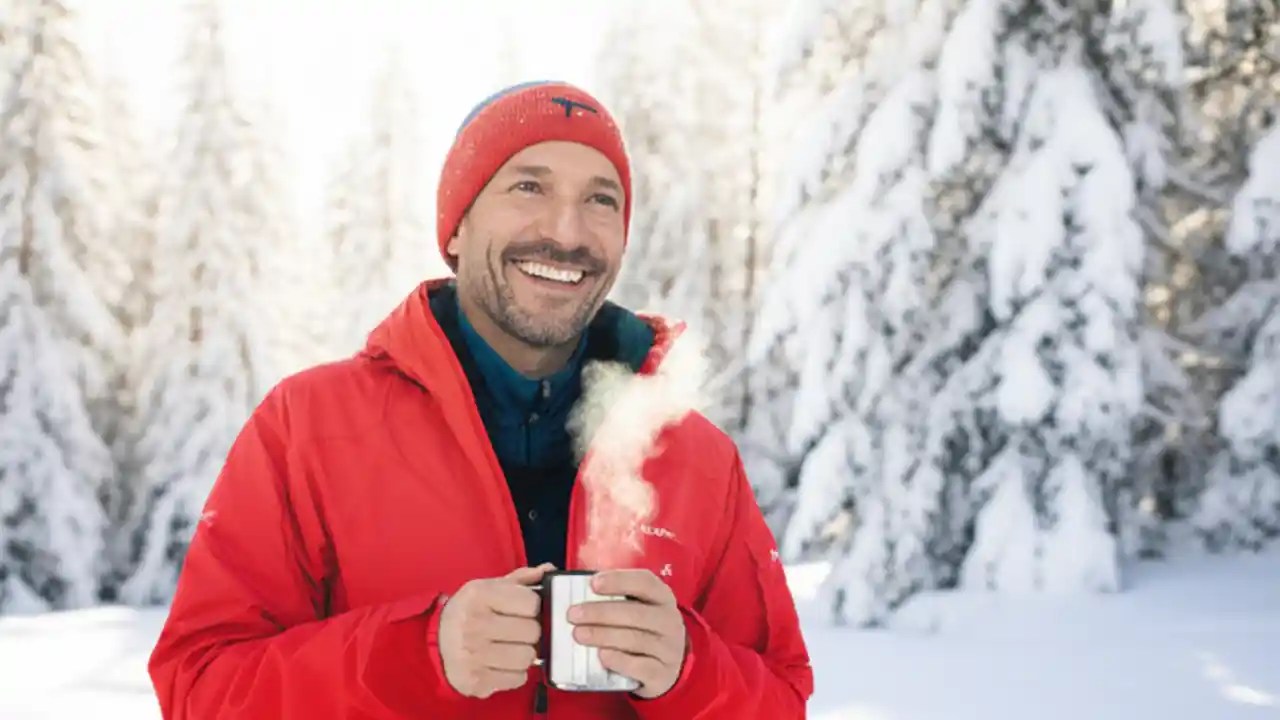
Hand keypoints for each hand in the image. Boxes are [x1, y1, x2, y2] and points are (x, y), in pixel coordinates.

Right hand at [438, 563, 552, 698]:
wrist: (436, 642)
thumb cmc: (469, 613)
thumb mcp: (489, 588)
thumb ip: (521, 579)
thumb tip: (549, 571)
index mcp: (479, 595)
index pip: (531, 602)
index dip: (532, 607)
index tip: (523, 610)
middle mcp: (474, 624)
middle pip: (533, 631)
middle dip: (530, 632)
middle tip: (518, 631)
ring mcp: (474, 655)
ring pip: (527, 657)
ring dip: (524, 653)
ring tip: (511, 647)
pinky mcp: (477, 681)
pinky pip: (518, 678)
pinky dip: (515, 672)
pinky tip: (503, 663)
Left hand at [568, 569, 686, 698]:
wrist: (666, 668)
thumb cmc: (643, 631)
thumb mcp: (638, 609)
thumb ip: (614, 598)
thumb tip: (574, 587)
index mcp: (662, 597)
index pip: (645, 582)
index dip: (619, 580)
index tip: (593, 583)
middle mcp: (669, 621)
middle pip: (636, 613)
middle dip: (601, 612)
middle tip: (573, 615)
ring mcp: (668, 648)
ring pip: (635, 639)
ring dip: (603, 635)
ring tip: (578, 634)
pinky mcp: (662, 673)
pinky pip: (639, 666)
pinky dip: (619, 660)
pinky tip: (601, 655)